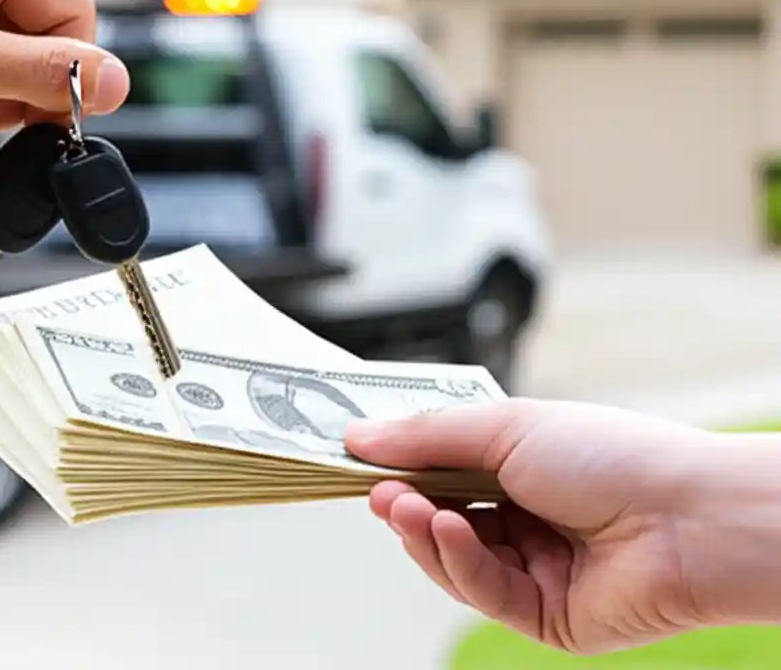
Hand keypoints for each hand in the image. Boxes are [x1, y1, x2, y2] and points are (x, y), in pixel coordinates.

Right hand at [344, 399, 780, 654]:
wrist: (688, 518)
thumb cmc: (614, 458)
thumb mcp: (505, 427)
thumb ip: (426, 436)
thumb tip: (356, 437)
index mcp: (521, 472)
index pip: (442, 476)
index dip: (402, 471)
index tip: (358, 461)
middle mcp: (526, 523)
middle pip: (440, 524)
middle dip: (405, 507)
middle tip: (376, 490)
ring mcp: (535, 573)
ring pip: (452, 563)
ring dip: (423, 535)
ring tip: (405, 506)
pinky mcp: (545, 618)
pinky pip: (483, 594)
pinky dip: (459, 562)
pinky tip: (450, 530)